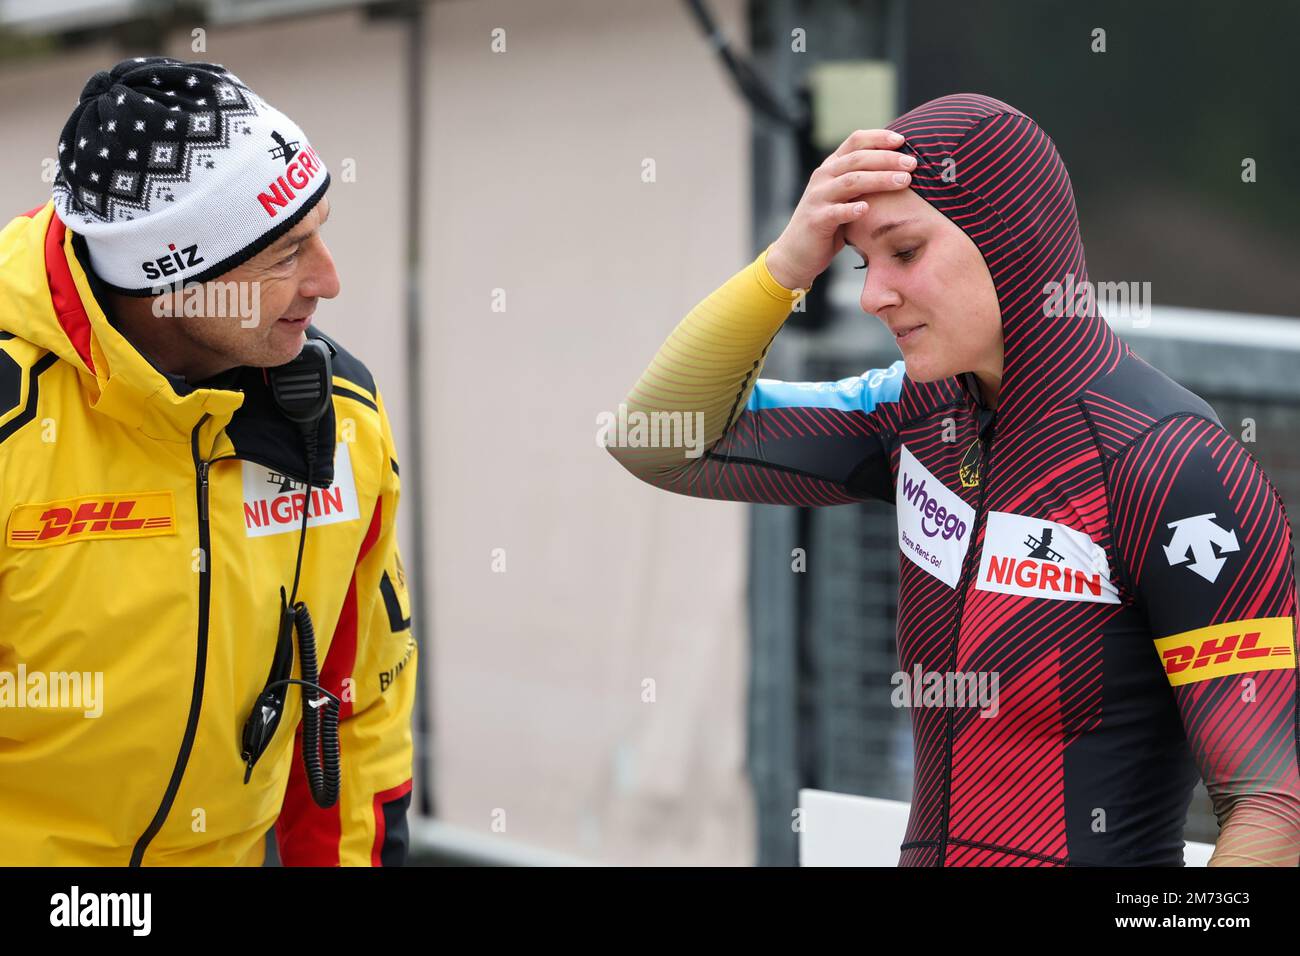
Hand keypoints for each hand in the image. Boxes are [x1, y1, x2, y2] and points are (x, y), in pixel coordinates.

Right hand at [765, 128, 914, 290]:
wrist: (796, 253)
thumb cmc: (828, 224)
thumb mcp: (844, 197)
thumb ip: (862, 182)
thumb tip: (900, 170)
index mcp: (830, 167)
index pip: (855, 141)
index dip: (879, 138)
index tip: (903, 140)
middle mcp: (822, 177)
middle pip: (858, 159)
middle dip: (887, 159)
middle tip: (912, 164)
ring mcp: (817, 198)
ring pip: (851, 181)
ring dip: (879, 179)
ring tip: (903, 182)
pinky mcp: (816, 220)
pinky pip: (836, 212)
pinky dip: (852, 209)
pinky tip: (867, 209)